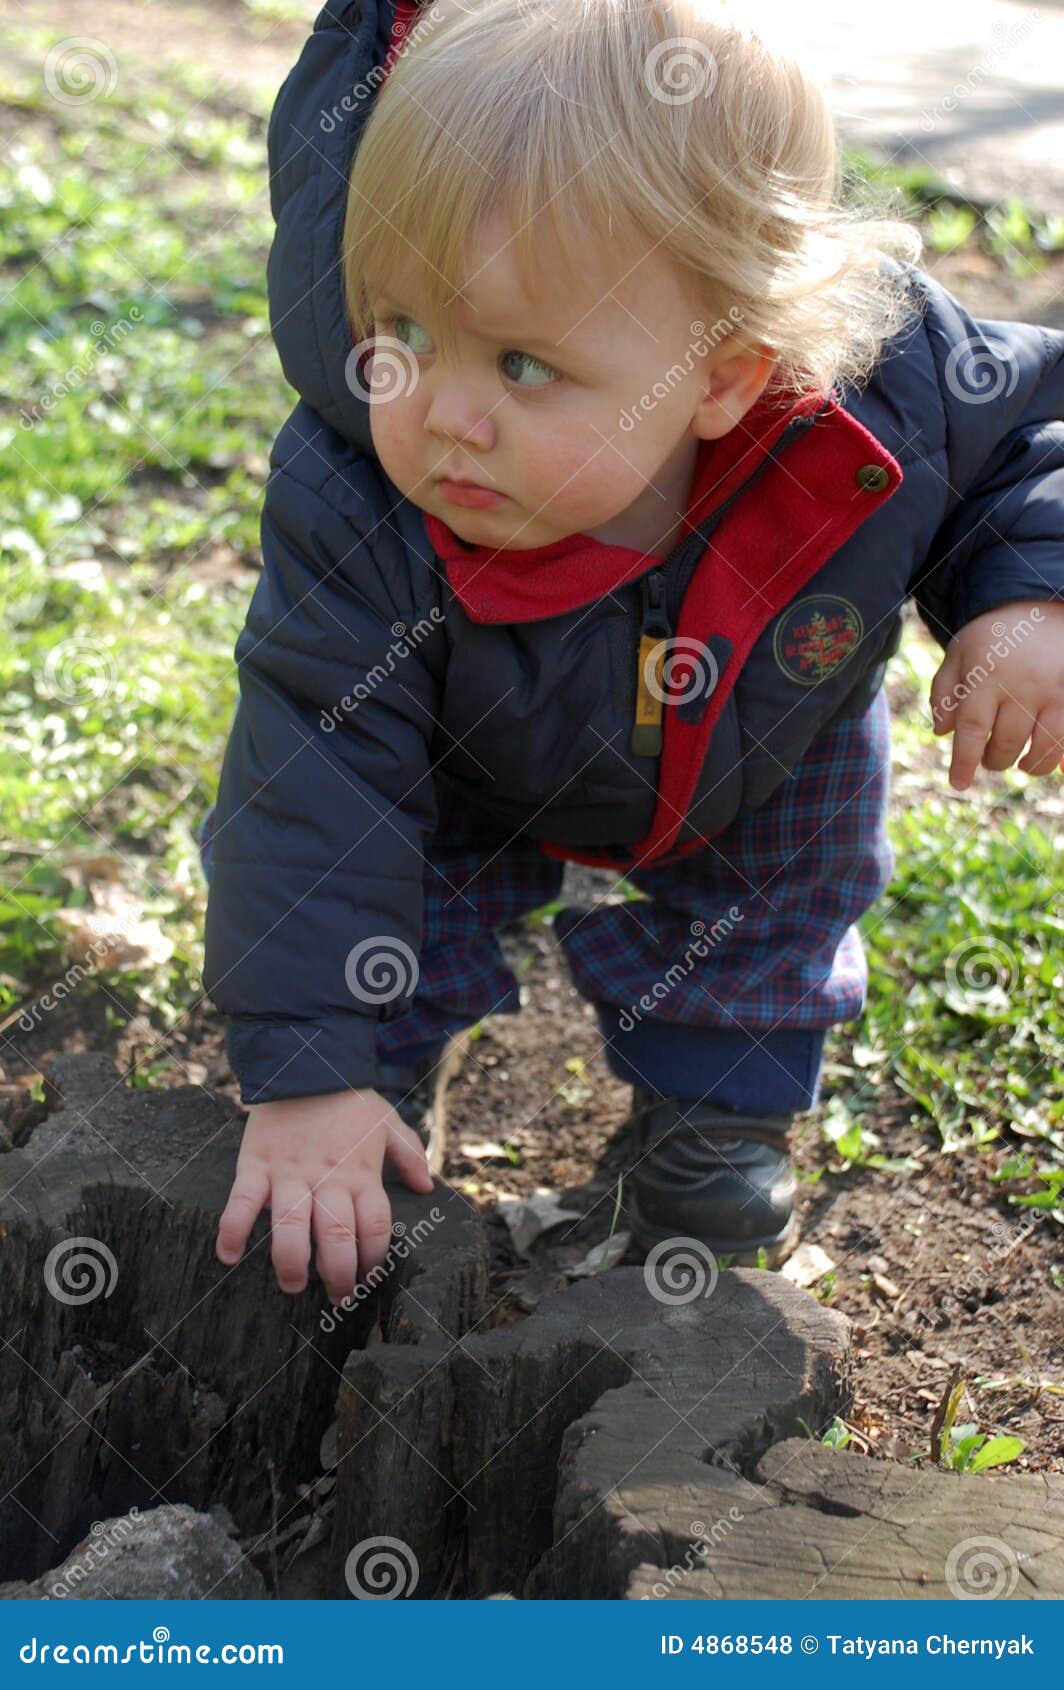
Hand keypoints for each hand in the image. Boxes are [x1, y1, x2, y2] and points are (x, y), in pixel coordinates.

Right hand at [215, 1088, 434, 1299]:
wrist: (305, 1062)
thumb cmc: (348, 1099)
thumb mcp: (387, 1122)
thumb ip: (409, 1155)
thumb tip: (428, 1188)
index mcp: (361, 1173)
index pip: (375, 1226)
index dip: (374, 1258)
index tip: (368, 1278)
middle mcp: (328, 1179)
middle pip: (337, 1235)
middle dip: (338, 1275)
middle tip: (337, 1299)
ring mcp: (290, 1174)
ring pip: (292, 1227)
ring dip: (292, 1262)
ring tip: (292, 1286)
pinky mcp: (255, 1165)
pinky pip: (242, 1202)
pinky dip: (232, 1230)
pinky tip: (227, 1256)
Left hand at [929, 600, 1063, 789]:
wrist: (1038, 605)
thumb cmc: (993, 637)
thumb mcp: (960, 654)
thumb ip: (945, 692)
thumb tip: (941, 732)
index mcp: (986, 675)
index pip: (971, 728)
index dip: (964, 761)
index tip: (958, 783)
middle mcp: (1022, 684)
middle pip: (1006, 743)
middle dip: (995, 760)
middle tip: (992, 759)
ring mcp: (1055, 690)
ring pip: (1044, 747)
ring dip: (1031, 765)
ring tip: (1022, 763)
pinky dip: (1062, 757)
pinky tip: (1054, 761)